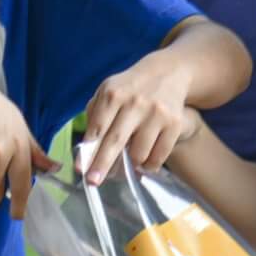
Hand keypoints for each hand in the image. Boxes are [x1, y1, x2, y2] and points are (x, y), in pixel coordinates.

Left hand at [80, 55, 202, 183]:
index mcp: (114, 94)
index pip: (98, 127)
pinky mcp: (174, 123)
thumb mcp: (108, 91)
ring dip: (131, 164)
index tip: (80, 169)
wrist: (167, 73)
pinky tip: (144, 161)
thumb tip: (86, 149)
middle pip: (115, 141)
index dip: (88, 150)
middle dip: (102, 164)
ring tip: (129, 160)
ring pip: (138, 154)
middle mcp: (135, 102)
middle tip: (93, 182)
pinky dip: (149, 165)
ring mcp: (156, 113)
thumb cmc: (129, 88)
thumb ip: (95, 116)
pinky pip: (158, 156)